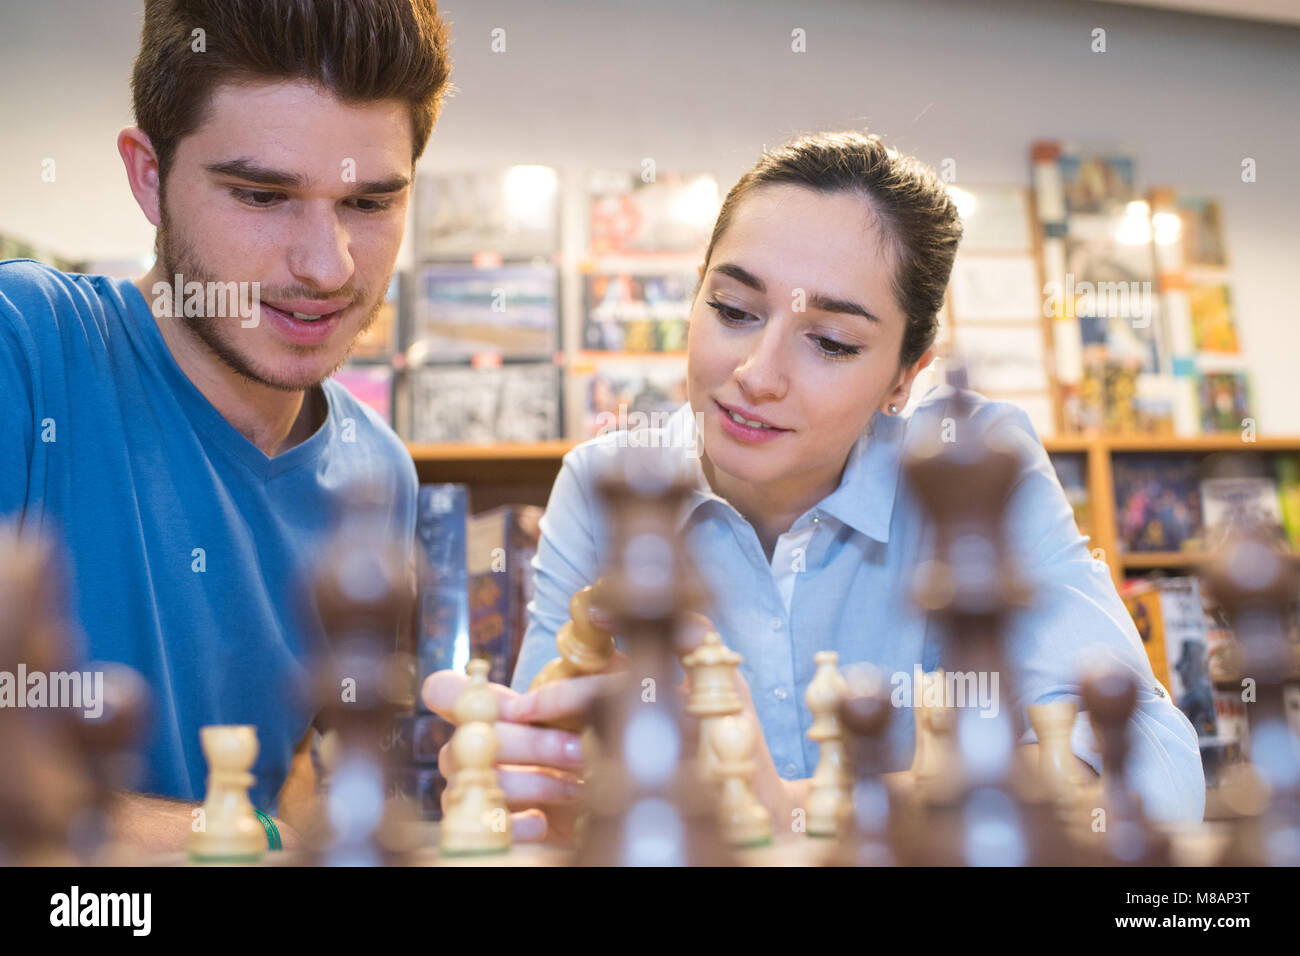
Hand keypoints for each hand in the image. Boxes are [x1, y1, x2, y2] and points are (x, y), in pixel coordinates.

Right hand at [421, 669, 621, 842]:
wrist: (608, 801)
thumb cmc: (595, 740)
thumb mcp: (597, 703)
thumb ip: (573, 690)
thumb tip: (531, 705)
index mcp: (485, 711)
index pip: (441, 691)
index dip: (468, 696)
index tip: (520, 710)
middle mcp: (467, 748)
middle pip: (470, 738)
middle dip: (532, 744)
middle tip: (577, 751)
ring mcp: (469, 789)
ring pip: (481, 780)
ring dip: (536, 782)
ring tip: (575, 787)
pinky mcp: (483, 829)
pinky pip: (483, 826)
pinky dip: (518, 823)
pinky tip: (544, 820)